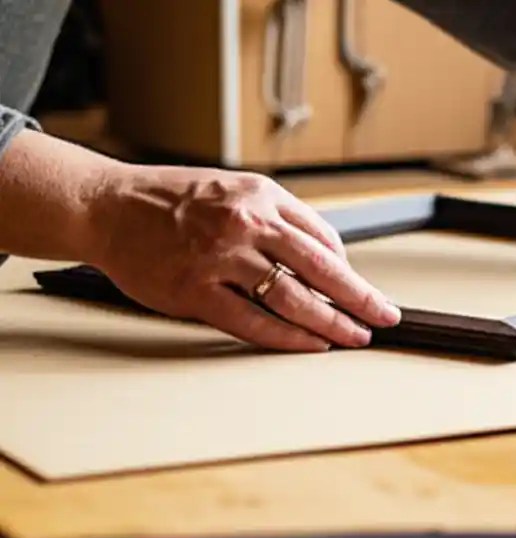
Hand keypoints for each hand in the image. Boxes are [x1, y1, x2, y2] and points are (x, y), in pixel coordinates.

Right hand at [87, 165, 400, 350]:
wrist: (106, 206)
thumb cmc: (170, 201)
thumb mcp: (232, 190)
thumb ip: (275, 220)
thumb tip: (322, 256)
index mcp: (261, 196)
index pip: (322, 237)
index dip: (348, 269)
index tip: (363, 291)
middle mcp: (246, 224)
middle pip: (321, 268)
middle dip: (361, 297)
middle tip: (386, 315)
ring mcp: (221, 259)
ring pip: (293, 298)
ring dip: (332, 322)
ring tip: (355, 336)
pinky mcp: (196, 291)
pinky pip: (253, 322)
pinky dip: (288, 338)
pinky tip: (311, 346)